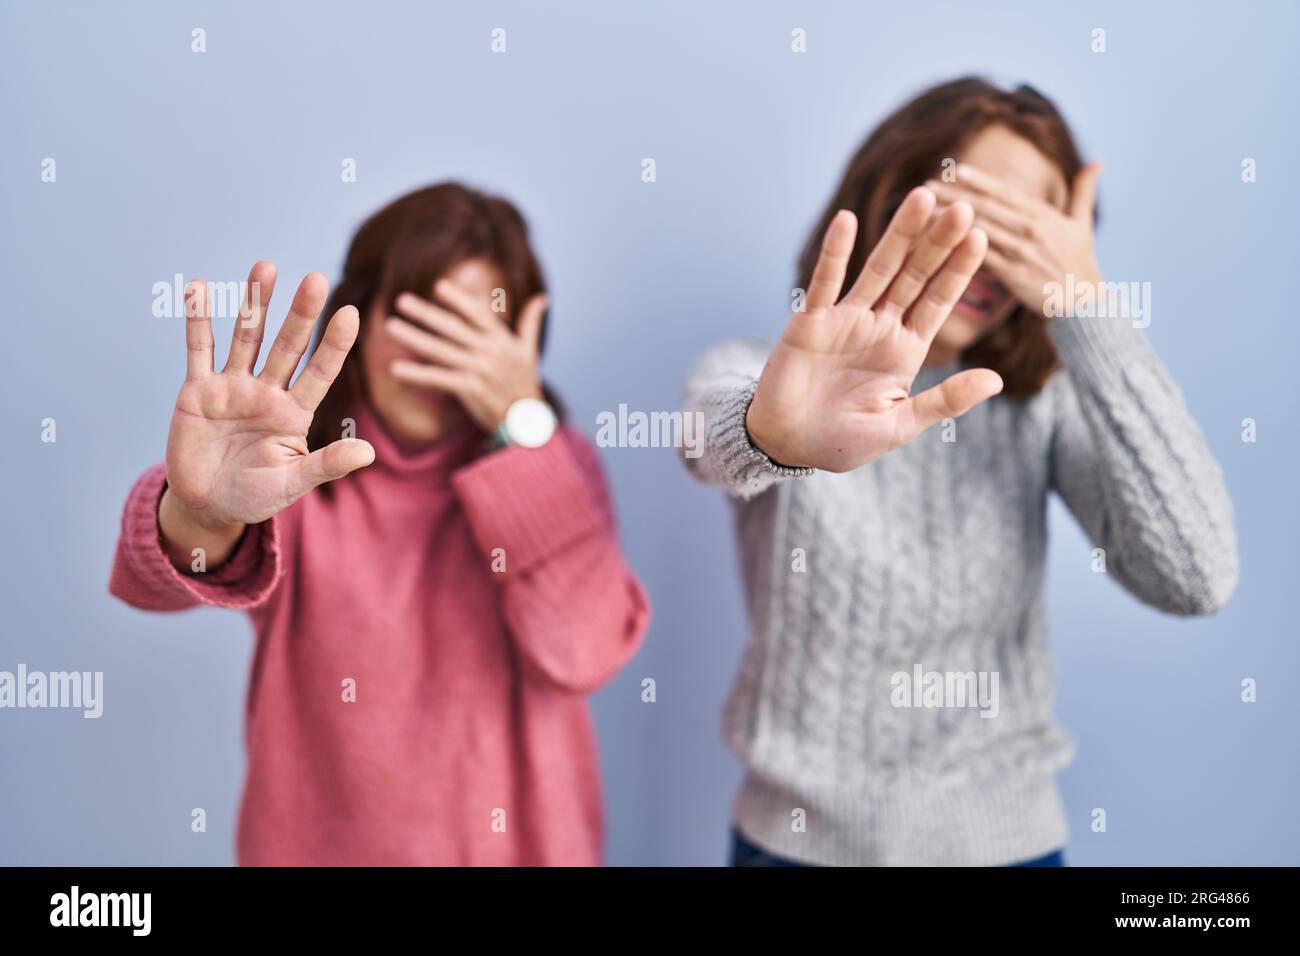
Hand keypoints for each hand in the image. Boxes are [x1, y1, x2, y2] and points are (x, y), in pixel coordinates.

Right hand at [164, 262, 374, 535]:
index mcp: (295, 413)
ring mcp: (233, 387)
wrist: (207, 505)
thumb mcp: (292, 484)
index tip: (351, 314)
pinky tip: (200, 288)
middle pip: (288, 346)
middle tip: (316, 279)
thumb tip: (370, 452)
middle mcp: (268, 392)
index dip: (334, 344)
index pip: (321, 372)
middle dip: (301, 314)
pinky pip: (199, 350)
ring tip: (266, 266)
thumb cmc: (255, 496)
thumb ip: (327, 465)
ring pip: (247, 337)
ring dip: (255, 303)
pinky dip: (199, 320)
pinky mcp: (198, 390)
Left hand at [384, 281, 546, 431]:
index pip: (478, 313)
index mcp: (502, 340)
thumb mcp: (529, 351)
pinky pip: (439, 378)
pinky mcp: (471, 390)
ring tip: (391, 326)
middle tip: (401, 300)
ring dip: (414, 337)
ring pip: (441, 350)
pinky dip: (417, 374)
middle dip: (426, 313)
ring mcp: (481, 370)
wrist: (528, 422)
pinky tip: (396, 368)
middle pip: (452, 328)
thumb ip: (531, 322)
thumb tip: (542, 297)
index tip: (438, 286)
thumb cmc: (525, 384)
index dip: (459, 299)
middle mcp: (491, 351)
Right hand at [746, 188, 1002, 472]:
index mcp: (905, 351)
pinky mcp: (810, 323)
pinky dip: (835, 253)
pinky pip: (824, 282)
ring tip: (923, 197)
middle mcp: (879, 327)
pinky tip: (847, 221)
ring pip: (878, 269)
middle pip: (915, 275)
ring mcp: (846, 320)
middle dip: (939, 243)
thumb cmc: (841, 441)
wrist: (787, 445)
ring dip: (900, 234)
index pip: (939, 302)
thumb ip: (944, 401)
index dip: (959, 271)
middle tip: (964, 207)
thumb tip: (996, 379)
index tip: (982, 238)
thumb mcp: (899, 426)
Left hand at [927, 162, 1101, 315]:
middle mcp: (1030, 229)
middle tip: (925, 187)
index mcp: (1042, 214)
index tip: (955, 170)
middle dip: (953, 196)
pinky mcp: (1012, 275)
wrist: (1085, 304)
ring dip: (948, 221)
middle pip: (985, 208)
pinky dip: (958, 251)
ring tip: (922, 213)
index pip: (1006, 192)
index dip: (980, 180)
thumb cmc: (1081, 262)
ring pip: (978, 231)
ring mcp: (1021, 252)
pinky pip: (980, 260)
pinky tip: (936, 246)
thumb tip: (1096, 162)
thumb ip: (1083, 192)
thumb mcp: (1083, 224)